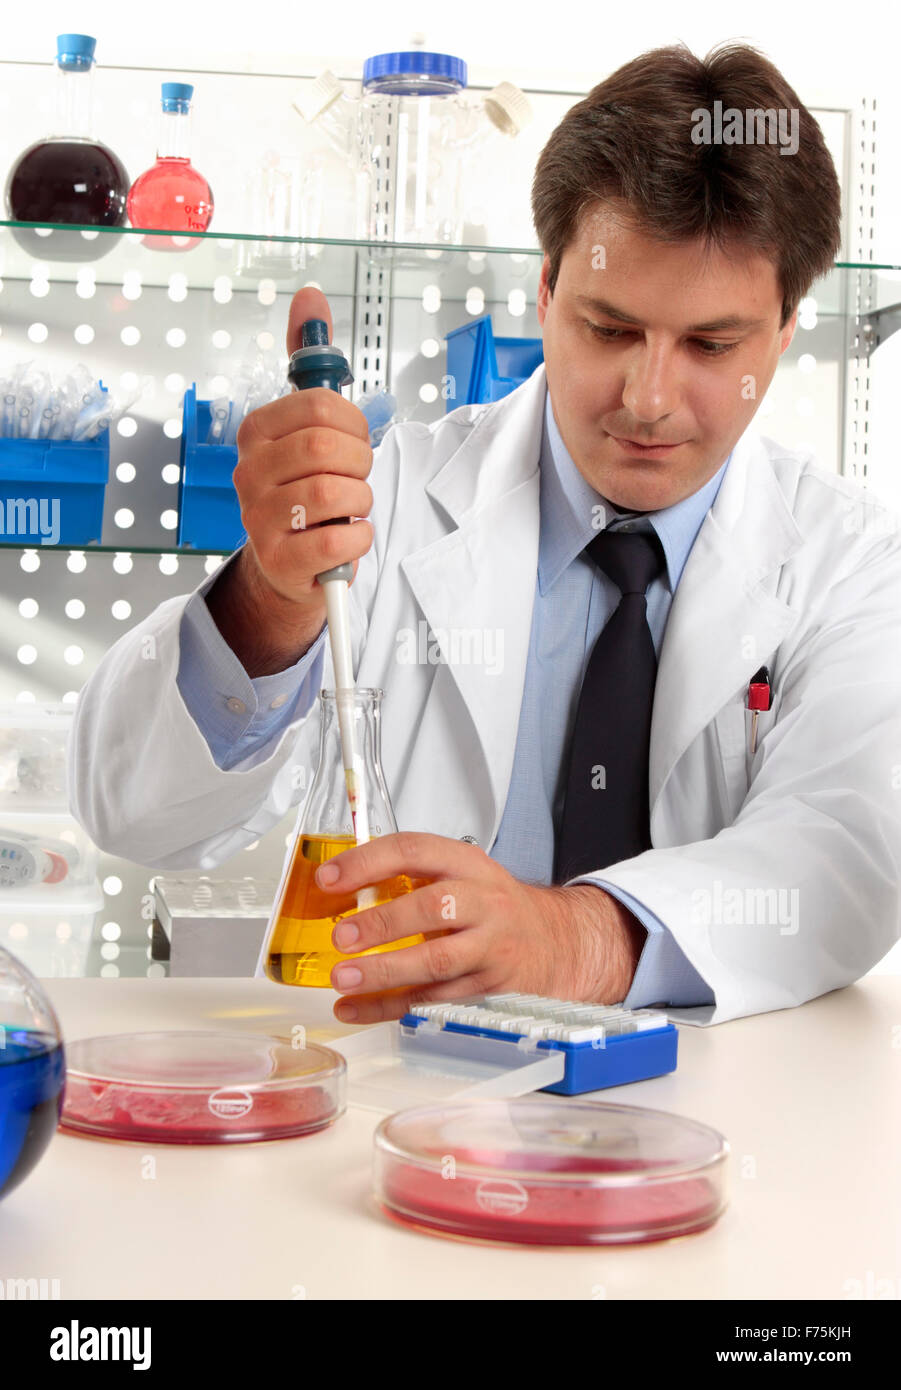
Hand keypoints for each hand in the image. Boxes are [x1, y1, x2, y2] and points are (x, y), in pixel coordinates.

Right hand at [232, 285, 373, 622]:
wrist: (290, 563)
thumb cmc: (305, 488)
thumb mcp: (307, 424)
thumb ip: (311, 361)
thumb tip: (311, 295)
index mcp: (257, 432)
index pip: (319, 407)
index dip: (354, 424)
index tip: (354, 441)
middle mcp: (249, 472)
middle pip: (327, 449)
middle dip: (358, 465)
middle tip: (353, 479)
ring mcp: (258, 518)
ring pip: (333, 494)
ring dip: (359, 503)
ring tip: (348, 510)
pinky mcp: (279, 560)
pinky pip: (336, 540)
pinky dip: (356, 539)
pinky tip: (346, 537)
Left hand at [316, 831, 646, 1022]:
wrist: (556, 943)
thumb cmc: (493, 906)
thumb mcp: (461, 874)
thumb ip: (410, 877)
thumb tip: (336, 887)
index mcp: (467, 865)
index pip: (413, 850)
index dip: (367, 863)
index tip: (329, 879)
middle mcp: (483, 902)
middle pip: (433, 907)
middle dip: (382, 923)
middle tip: (340, 936)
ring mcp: (489, 948)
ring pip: (436, 962)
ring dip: (385, 971)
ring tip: (344, 978)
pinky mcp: (487, 989)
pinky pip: (433, 1001)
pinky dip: (389, 1007)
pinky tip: (355, 1008)